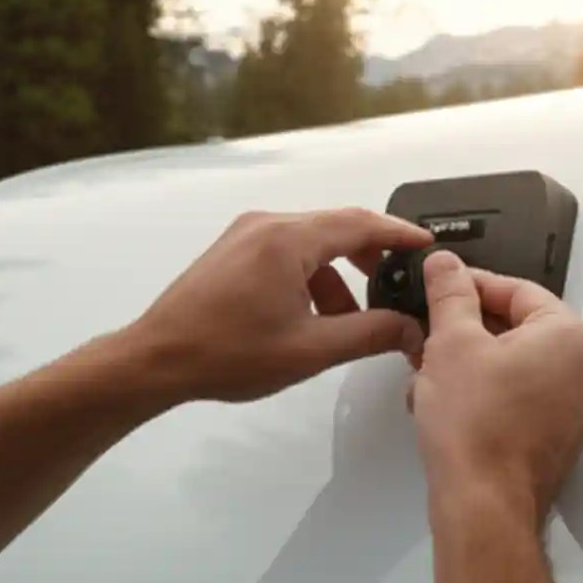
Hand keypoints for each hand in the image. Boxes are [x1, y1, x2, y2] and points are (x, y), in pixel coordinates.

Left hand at [122, 208, 432, 405]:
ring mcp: (246, 235)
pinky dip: (310, 276)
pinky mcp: (233, 251)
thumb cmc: (226, 354)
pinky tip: (312, 316)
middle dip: (371, 257)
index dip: (399, 233)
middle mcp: (266, 225)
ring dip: (338, 275)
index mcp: (287, 240)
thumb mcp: (311, 350)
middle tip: (399, 284)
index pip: (360, 223)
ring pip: (311, 242)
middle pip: (336, 227)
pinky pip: (286, 252)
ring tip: (350, 319)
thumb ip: (369, 334)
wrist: (156, 360)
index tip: (427, 243)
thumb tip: (410, 328)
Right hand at [410, 251, 582, 525]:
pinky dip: (488, 389)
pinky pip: (523, 395)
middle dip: (468, 326)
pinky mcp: (561, 437)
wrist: (484, 506)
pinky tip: (446, 398)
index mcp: (573, 337)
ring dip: (472, 360)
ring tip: (427, 368)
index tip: (437, 285)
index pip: (518, 290)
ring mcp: (579, 408)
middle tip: (426, 328)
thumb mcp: (452, 343)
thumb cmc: (474, 423)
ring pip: (517, 363)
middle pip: (520, 327)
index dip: (470, 284)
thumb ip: (451, 294)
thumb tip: (445, 264)